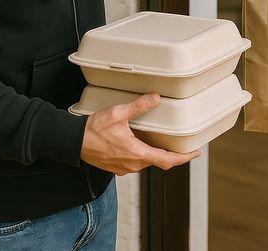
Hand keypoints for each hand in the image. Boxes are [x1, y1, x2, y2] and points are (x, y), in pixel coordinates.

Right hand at [80, 93, 199, 174]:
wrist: (73, 142)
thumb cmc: (93, 130)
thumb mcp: (118, 114)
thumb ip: (138, 106)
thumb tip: (155, 98)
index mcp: (136, 153)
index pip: (166, 160)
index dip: (183, 158)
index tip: (194, 154)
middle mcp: (132, 164)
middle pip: (158, 162)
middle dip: (172, 155)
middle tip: (183, 147)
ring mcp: (124, 167)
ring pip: (146, 162)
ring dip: (156, 154)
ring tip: (164, 144)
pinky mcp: (116, 167)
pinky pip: (135, 163)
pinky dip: (143, 155)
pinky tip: (142, 145)